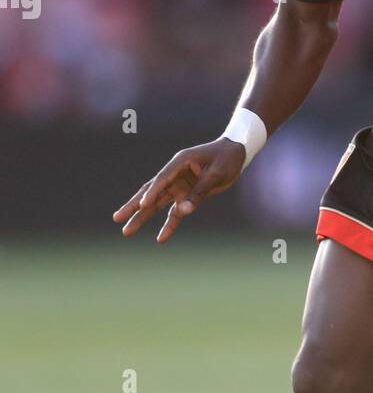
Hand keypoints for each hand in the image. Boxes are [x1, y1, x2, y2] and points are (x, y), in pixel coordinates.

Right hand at [112, 138, 246, 242]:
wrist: (235, 153)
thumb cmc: (226, 158)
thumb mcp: (216, 174)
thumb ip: (199, 192)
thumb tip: (184, 211)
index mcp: (179, 162)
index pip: (162, 179)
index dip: (152, 192)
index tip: (142, 204)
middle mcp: (174, 174)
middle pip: (150, 192)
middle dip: (134, 206)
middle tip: (117, 218)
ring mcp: (178, 186)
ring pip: (157, 204)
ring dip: (142, 217)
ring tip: (126, 231)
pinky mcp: (186, 195)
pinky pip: (175, 213)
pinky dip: (169, 225)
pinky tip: (160, 239)